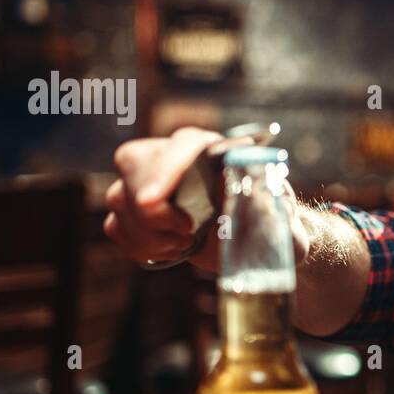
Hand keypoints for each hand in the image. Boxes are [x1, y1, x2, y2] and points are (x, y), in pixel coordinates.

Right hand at [106, 126, 314, 271]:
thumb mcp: (278, 214)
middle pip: (133, 162)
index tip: (154, 202)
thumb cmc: (272, 223)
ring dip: (150, 233)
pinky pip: (115, 225)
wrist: (258, 242)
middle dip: (151, 208)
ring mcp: (148, 182)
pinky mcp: (134, 211)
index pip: (181, 144)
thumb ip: (264, 199)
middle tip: (186, 232)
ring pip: (120, 197)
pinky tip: (170, 249)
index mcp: (213, 148)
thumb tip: (242, 184)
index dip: (164, 169)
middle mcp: (176, 156)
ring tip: (187, 241)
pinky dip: (139, 245)